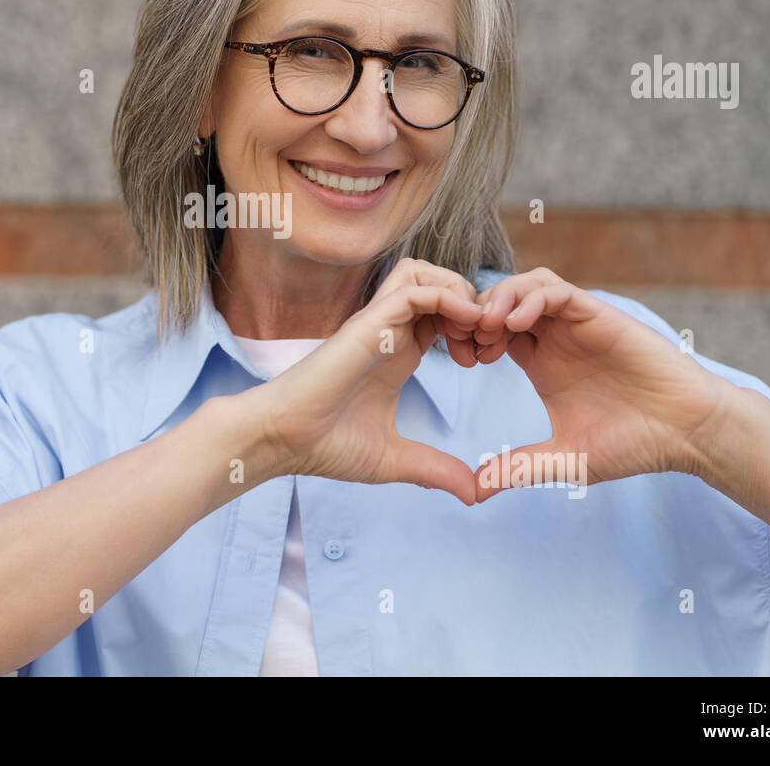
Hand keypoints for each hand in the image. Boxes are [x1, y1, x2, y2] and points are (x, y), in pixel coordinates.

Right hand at [247, 259, 484, 503]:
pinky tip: (465, 325)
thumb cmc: (324, 445)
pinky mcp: (369, 322)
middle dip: (473, 304)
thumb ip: (435, 470)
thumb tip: (472, 494)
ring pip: (425, 274)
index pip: (442, 315)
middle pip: (437, 284)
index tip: (484, 361)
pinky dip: (447, 297)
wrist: (282, 440)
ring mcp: (378, 324)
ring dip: (459, 293)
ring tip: (475, 328)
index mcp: (397, 353)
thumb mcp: (395, 459)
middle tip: (487, 341)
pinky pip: (415, 289)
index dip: (472, 328)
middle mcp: (389, 332)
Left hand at [469, 268, 732, 501]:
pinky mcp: (599, 315)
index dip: (469, 338)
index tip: (459, 361)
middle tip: (465, 339)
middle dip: (476, 313)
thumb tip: (474, 492)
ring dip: (500, 298)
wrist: (687, 433)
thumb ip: (518, 468)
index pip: (490, 331)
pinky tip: (518, 324)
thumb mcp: (563, 459)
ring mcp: (576, 323)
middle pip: (501, 300)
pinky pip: (557, 290)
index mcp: (540, 362)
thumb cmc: (633, 444)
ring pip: (526, 286)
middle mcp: (555, 337)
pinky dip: (532, 297)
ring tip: (488, 328)